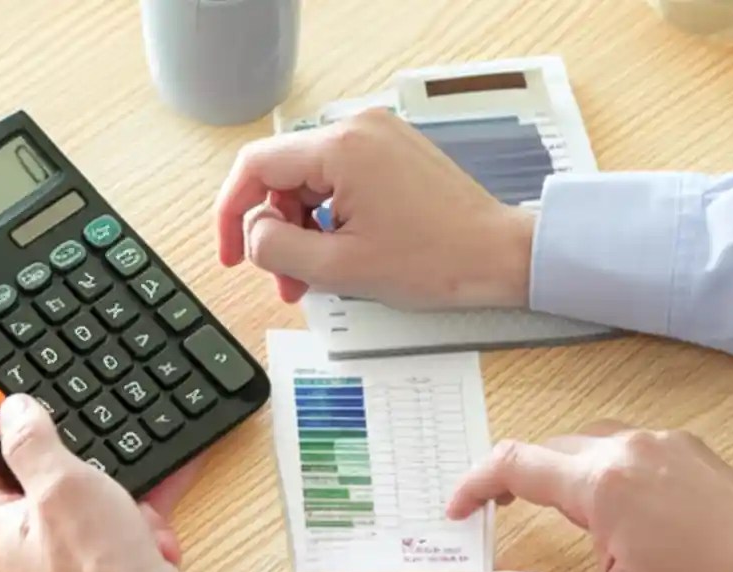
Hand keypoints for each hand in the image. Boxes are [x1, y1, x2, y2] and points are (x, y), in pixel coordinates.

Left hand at [0, 359, 201, 571]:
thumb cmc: (96, 568)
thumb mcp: (59, 487)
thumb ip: (31, 441)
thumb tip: (14, 409)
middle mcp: (10, 529)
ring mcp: (54, 532)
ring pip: (54, 467)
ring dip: (74, 438)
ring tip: (71, 399)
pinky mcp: (96, 537)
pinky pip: (110, 489)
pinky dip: (133, 469)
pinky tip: (161, 451)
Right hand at [215, 109, 534, 308]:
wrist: (500, 257)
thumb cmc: (440, 260)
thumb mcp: (340, 268)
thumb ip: (278, 248)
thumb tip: (254, 233)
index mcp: (342, 148)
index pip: (256, 167)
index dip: (232, 213)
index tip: (232, 253)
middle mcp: (359, 129)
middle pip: (285, 177)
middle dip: (277, 231)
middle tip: (285, 280)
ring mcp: (380, 138)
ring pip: (312, 183)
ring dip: (304, 230)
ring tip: (315, 278)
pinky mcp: (394, 153)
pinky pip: (341, 181)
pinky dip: (331, 219)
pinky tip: (340, 254)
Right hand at [446, 422, 732, 571]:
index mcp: (603, 484)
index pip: (512, 464)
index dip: (473, 485)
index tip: (459, 509)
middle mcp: (626, 447)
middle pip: (545, 451)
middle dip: (513, 482)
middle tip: (498, 518)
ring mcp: (659, 441)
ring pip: (582, 443)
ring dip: (557, 474)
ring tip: (557, 519)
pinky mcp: (683, 445)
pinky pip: (620, 444)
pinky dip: (598, 469)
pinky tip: (613, 510)